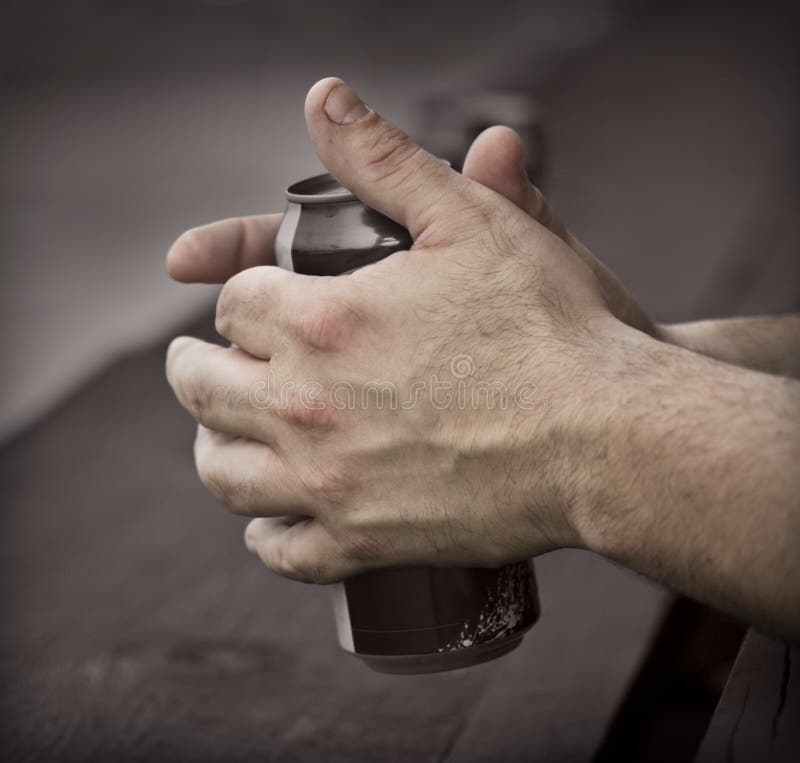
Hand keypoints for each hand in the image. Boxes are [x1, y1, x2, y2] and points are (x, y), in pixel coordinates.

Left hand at [165, 78, 625, 582]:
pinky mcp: (364, 541)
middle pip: (199, 385)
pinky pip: (284, 553)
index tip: (252, 304)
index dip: (237, 295)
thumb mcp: (470, 219)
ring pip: (222, 470)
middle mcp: (305, 404)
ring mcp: (329, 481)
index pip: (231, 303)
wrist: (605, 436)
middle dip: (196, 364)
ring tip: (224, 433)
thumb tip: (327, 101)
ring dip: (213, 444)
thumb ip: (387, 160)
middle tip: (204, 361)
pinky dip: (266, 537)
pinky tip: (271, 521)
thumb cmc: (549, 329)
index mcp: (320, 321)